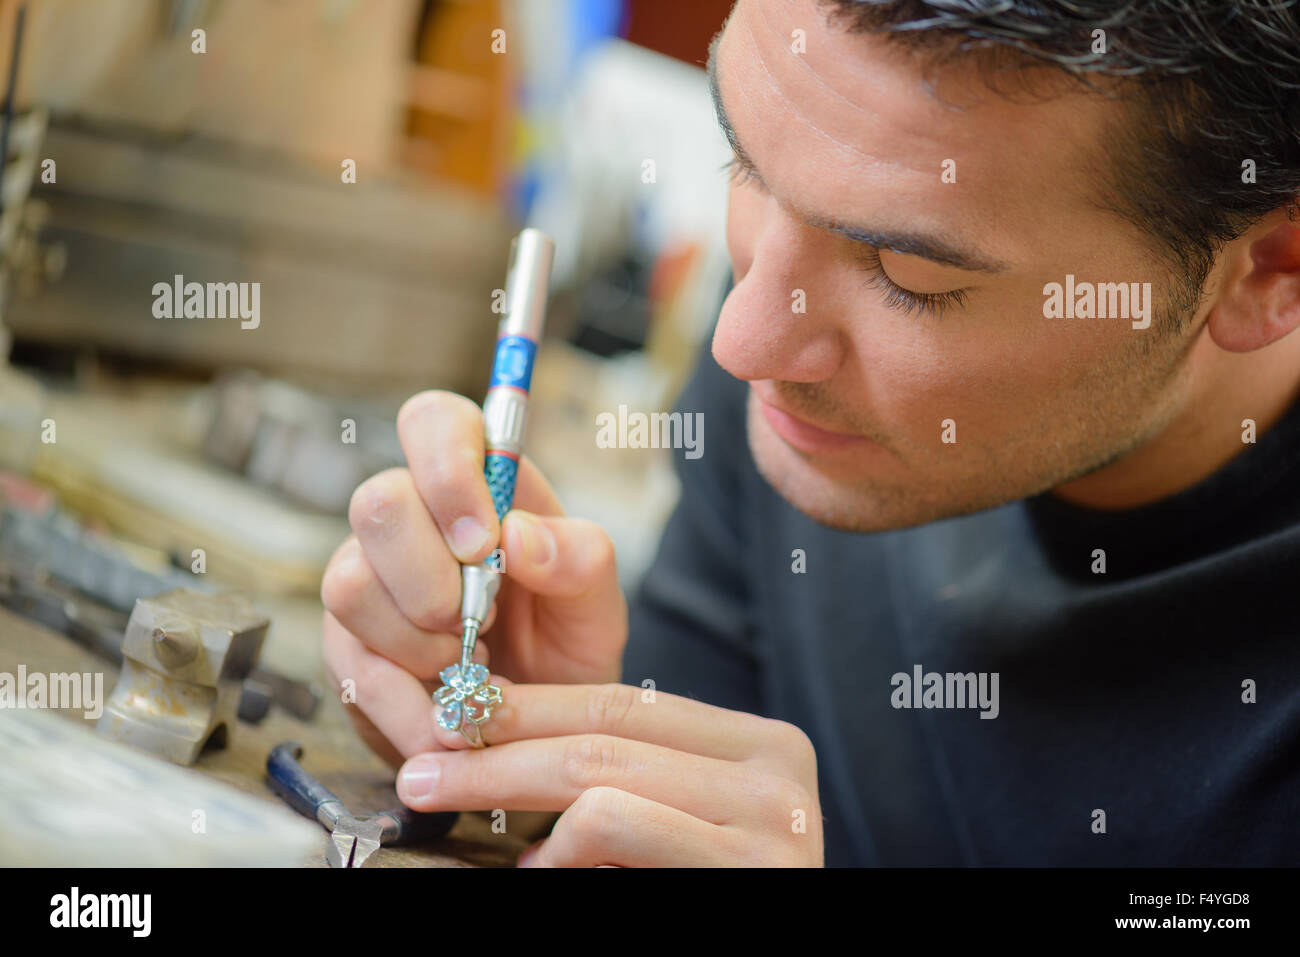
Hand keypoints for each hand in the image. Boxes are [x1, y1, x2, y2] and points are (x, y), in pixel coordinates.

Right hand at [320, 391, 627, 766]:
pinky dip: (409, 705)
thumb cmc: (565, 641)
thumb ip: (579, 560)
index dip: (448, 471)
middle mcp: (411, 518)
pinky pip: (350, 667)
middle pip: (377, 503)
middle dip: (432, 579)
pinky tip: (451, 719)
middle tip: (480, 623)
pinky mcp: (348, 647)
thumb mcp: (597, 603)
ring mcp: (368, 579)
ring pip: (348, 585)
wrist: (539, 727)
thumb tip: (518, 536)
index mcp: (476, 481)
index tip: (485, 541)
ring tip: (471, 671)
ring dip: (418, 644)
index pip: (432, 420)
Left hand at [395, 679, 824, 865]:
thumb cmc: (711, 891)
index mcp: (760, 744)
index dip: (532, 705)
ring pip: (601, 770)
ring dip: (504, 783)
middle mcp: (777, 771)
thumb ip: (627, 778)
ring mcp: (772, 820)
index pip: (627, 702)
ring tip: (448, 798)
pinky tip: (535, 867)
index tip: (460, 712)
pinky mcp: (750, 868)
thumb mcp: (677, 820)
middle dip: (499, 740)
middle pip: (607, 729)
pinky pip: (616, 825)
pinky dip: (559, 845)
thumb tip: (504, 738)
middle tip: (425, 759)